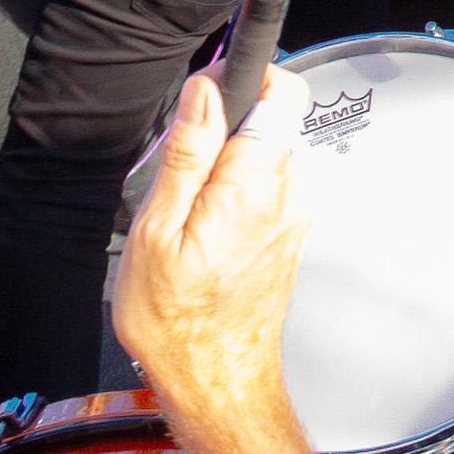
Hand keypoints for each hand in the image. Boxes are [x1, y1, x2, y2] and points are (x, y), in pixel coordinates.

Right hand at [113, 69, 310, 410]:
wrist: (213, 377)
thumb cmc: (177, 318)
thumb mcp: (157, 228)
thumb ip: (188, 150)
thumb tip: (205, 89)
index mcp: (254, 184)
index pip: (281, 92)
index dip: (245, 76)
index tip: (209, 90)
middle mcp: (288, 194)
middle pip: (271, 121)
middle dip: (225, 128)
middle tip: (180, 170)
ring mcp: (296, 214)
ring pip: (267, 155)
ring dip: (229, 165)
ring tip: (189, 211)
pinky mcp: (292, 232)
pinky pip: (268, 188)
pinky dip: (237, 194)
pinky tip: (207, 231)